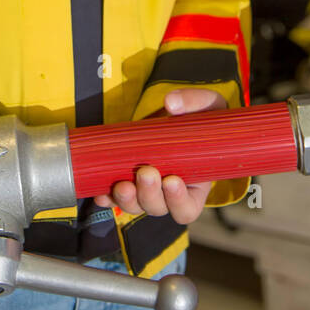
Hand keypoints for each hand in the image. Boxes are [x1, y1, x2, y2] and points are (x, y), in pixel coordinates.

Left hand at [93, 88, 227, 224]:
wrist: (181, 113)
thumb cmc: (201, 116)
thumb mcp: (208, 105)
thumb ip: (194, 101)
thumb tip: (171, 103)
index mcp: (195, 184)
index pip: (187, 208)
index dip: (179, 201)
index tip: (172, 180)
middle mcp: (169, 192)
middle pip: (158, 207)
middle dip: (149, 194)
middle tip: (146, 172)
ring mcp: (147, 187)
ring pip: (136, 205)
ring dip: (127, 199)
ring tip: (121, 184)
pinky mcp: (129, 177)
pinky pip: (116, 196)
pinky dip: (107, 196)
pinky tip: (101, 192)